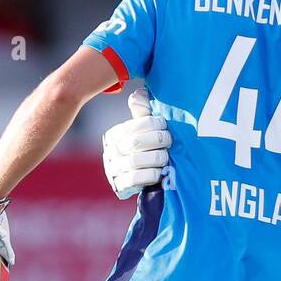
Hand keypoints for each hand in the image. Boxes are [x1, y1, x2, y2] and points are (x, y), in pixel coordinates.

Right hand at [102, 84, 172, 198]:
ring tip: (166, 158)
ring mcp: (112, 169)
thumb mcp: (146, 131)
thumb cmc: (148, 150)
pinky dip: (150, 175)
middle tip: (170, 142)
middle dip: (158, 141)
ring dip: (156, 158)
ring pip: (134, 161)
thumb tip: (138, 95)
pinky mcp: (119, 186)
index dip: (154, 124)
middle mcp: (110, 151)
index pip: (134, 125)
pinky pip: (135, 179)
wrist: (147, 180)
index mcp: (115, 134)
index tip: (166, 126)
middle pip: (135, 142)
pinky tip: (159, 173)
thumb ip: (143, 113)